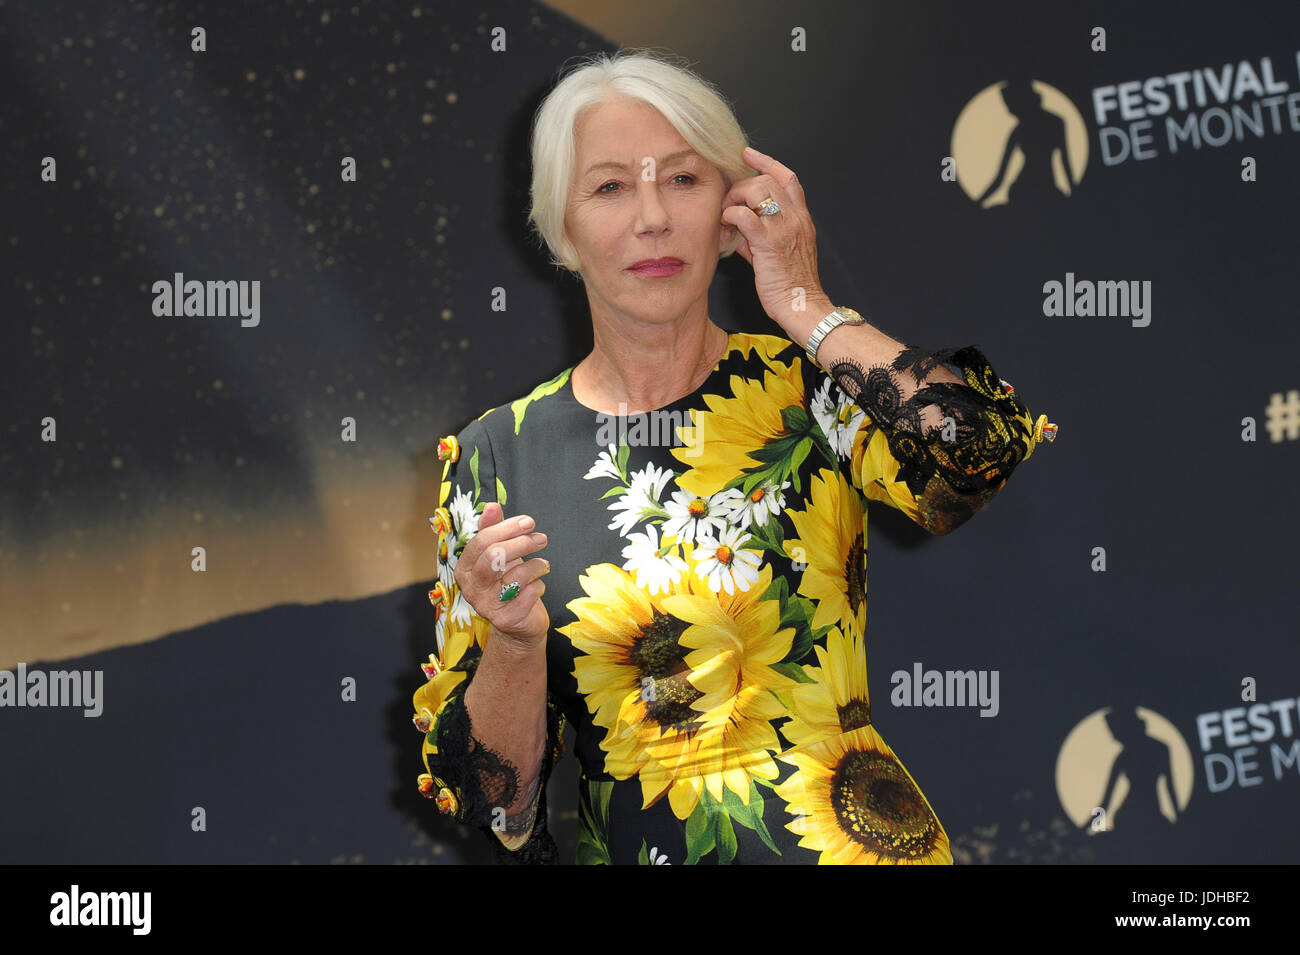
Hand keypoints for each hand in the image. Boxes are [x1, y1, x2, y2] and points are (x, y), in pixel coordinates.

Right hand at [453, 502, 550, 645]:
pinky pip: (529, 593)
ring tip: (543, 564)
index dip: (507, 528)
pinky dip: (539, 585)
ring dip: (536, 565)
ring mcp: (486, 605)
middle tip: (541, 539)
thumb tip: (491, 506)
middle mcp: (471, 587)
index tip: (529, 522)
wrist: (519, 624)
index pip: (481, 541)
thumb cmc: (508, 583)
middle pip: (494, 555)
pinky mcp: (506, 619)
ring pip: (515, 574)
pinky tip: (538, 586)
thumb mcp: (500, 554)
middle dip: (522, 543)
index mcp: (465, 568)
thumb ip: (493, 530)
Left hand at [721, 145, 833, 335]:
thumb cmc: (791, 285)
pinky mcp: (769, 244)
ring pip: (758, 190)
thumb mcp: (779, 254)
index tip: (747, 154)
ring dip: (736, 197)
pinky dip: (731, 215)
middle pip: (768, 180)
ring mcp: (784, 229)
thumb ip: (759, 236)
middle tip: (729, 202)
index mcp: (801, 218)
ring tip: (727, 214)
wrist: (803, 306)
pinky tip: (726, 226)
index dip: (767, 162)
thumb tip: (738, 229)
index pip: (788, 177)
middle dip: (743, 185)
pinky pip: (745, 216)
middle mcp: (795, 218)